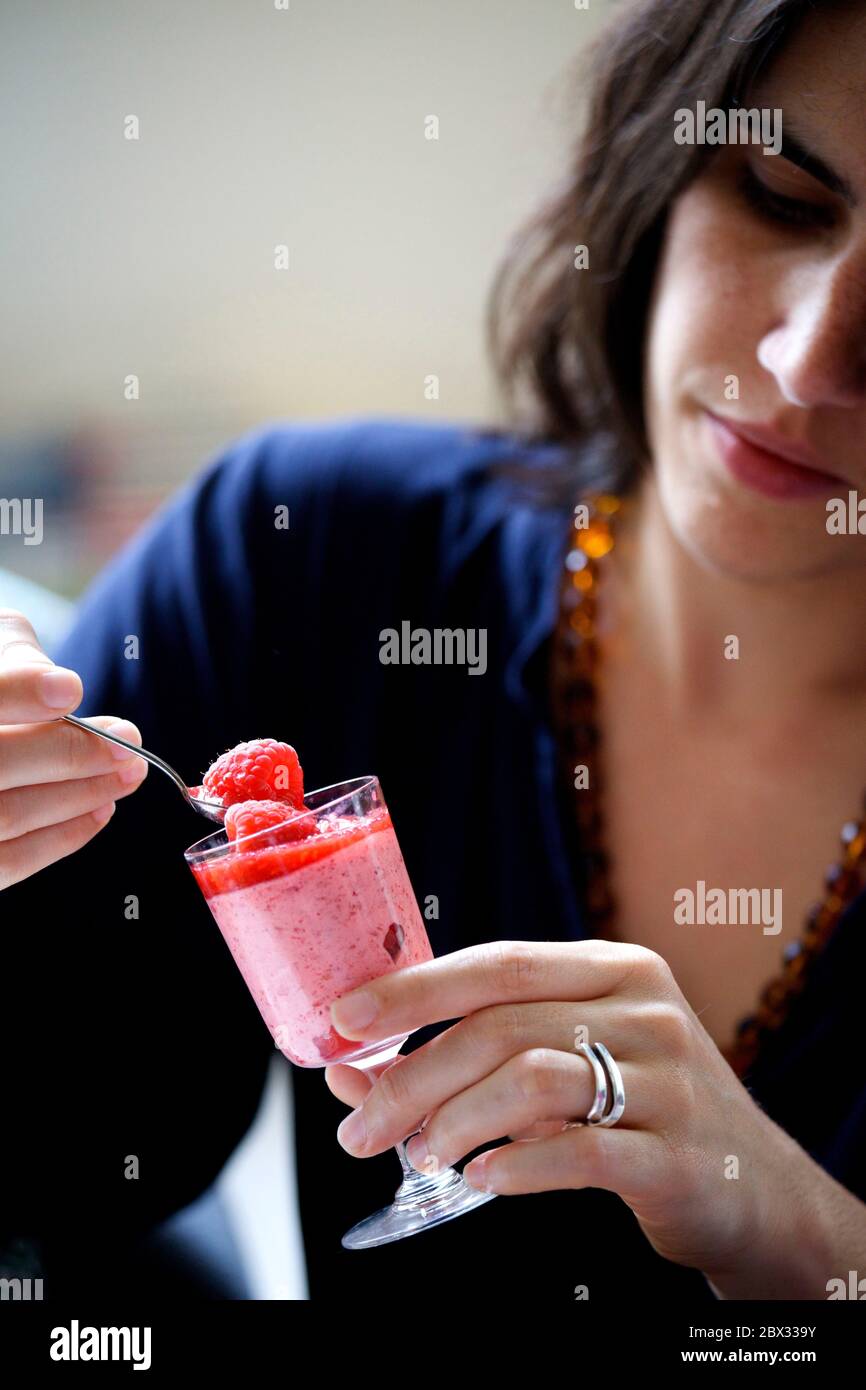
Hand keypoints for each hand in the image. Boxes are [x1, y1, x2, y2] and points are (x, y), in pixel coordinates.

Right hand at [0, 608, 147, 889]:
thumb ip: (15, 659)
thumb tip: (61, 690)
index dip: (20, 691)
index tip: (72, 689)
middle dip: (70, 753)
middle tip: (128, 739)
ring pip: (8, 815)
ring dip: (80, 795)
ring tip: (126, 773)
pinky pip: (10, 862)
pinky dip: (62, 836)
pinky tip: (99, 808)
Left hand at [324, 939, 815, 1284]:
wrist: (752, 1186)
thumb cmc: (637, 1110)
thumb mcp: (566, 1064)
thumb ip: (469, 1060)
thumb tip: (349, 1072)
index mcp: (614, 968)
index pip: (500, 962)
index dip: (415, 988)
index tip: (344, 1018)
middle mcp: (645, 1009)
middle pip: (503, 1025)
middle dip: (414, 1077)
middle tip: (362, 1129)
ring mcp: (667, 1079)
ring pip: (534, 1079)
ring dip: (457, 1120)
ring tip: (422, 1156)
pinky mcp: (676, 1155)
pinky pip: (580, 1152)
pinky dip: (516, 1165)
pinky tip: (481, 1178)